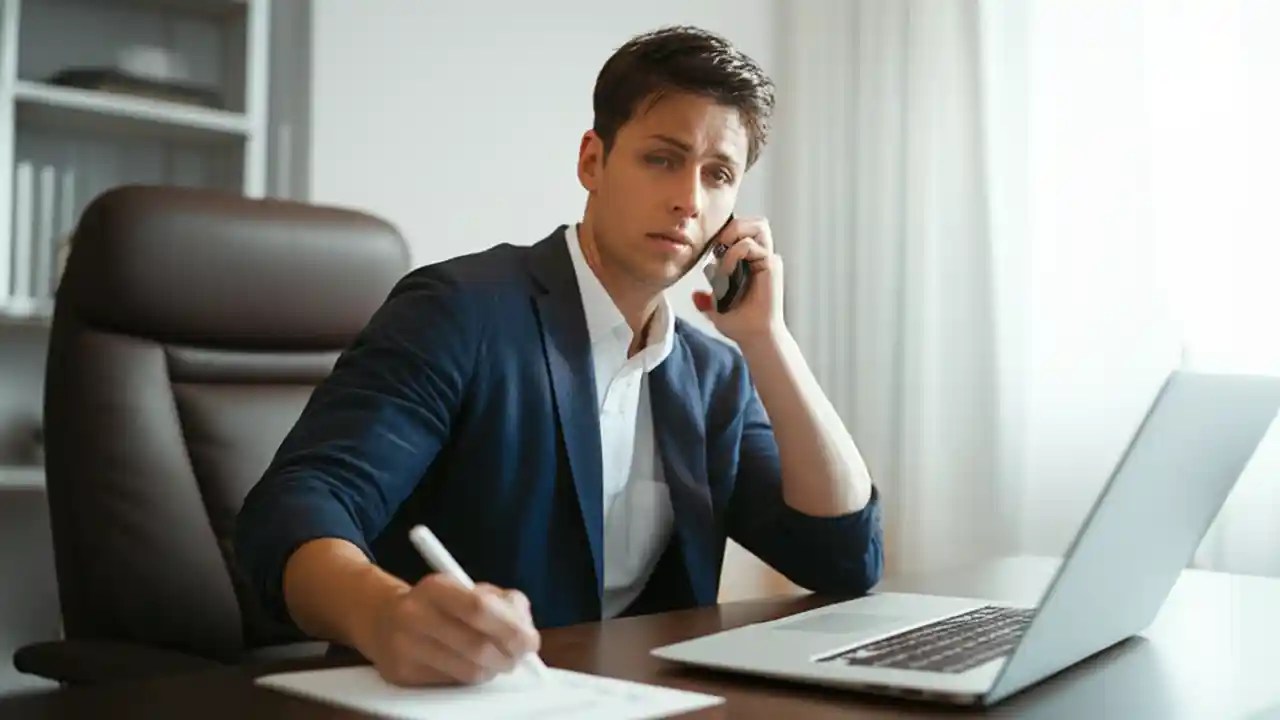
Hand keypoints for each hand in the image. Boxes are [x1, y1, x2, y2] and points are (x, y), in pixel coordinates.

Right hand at [359, 574, 540, 686]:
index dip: (511, 629)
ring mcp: (405, 646)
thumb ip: (503, 603)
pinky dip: (470, 677)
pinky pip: (451, 683)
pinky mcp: (401, 673)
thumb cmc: (439, 604)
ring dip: (492, 670)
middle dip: (508, 656)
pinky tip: (471, 666)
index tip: (530, 641)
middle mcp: (415, 615)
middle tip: (518, 657)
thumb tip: (526, 631)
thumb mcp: (467, 588)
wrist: (383, 618)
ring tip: (498, 662)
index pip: (480, 609)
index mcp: (436, 587)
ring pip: (467, 671)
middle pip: (476, 646)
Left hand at [693, 215, 784, 343]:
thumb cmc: (740, 323)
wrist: (755, 336)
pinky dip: (732, 254)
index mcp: (751, 261)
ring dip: (736, 232)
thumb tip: (696, 295)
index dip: (725, 233)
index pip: (742, 230)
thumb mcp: (716, 309)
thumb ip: (706, 300)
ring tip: (723, 250)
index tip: (711, 250)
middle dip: (733, 225)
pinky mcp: (771, 265)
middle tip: (717, 245)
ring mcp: (768, 259)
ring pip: (758, 225)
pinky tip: (726, 271)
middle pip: (753, 222)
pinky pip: (749, 246)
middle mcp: (761, 257)